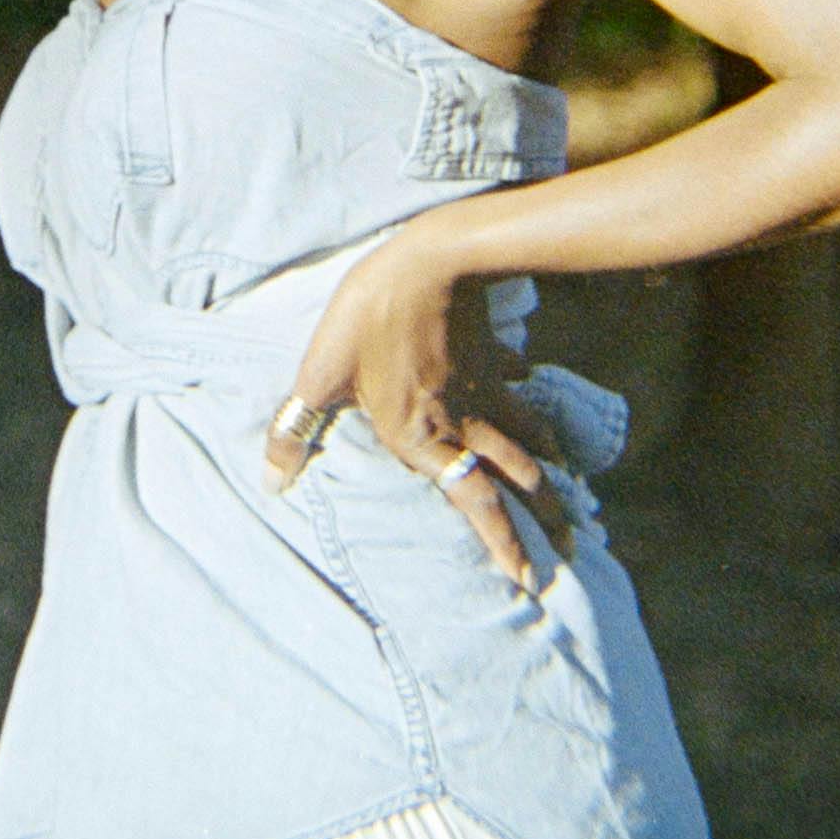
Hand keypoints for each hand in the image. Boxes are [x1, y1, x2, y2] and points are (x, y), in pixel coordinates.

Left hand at [262, 228, 547, 589]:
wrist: (433, 259)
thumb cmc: (371, 316)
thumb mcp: (322, 374)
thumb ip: (296, 432)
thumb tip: (271, 484)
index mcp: (421, 439)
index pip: (475, 505)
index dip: (504, 545)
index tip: (527, 579)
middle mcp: (462, 427)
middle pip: (515, 484)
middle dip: (543, 522)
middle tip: (569, 553)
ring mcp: (484, 394)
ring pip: (528, 448)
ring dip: (548, 481)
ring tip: (568, 510)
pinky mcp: (492, 362)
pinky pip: (522, 400)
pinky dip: (538, 422)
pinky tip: (549, 434)